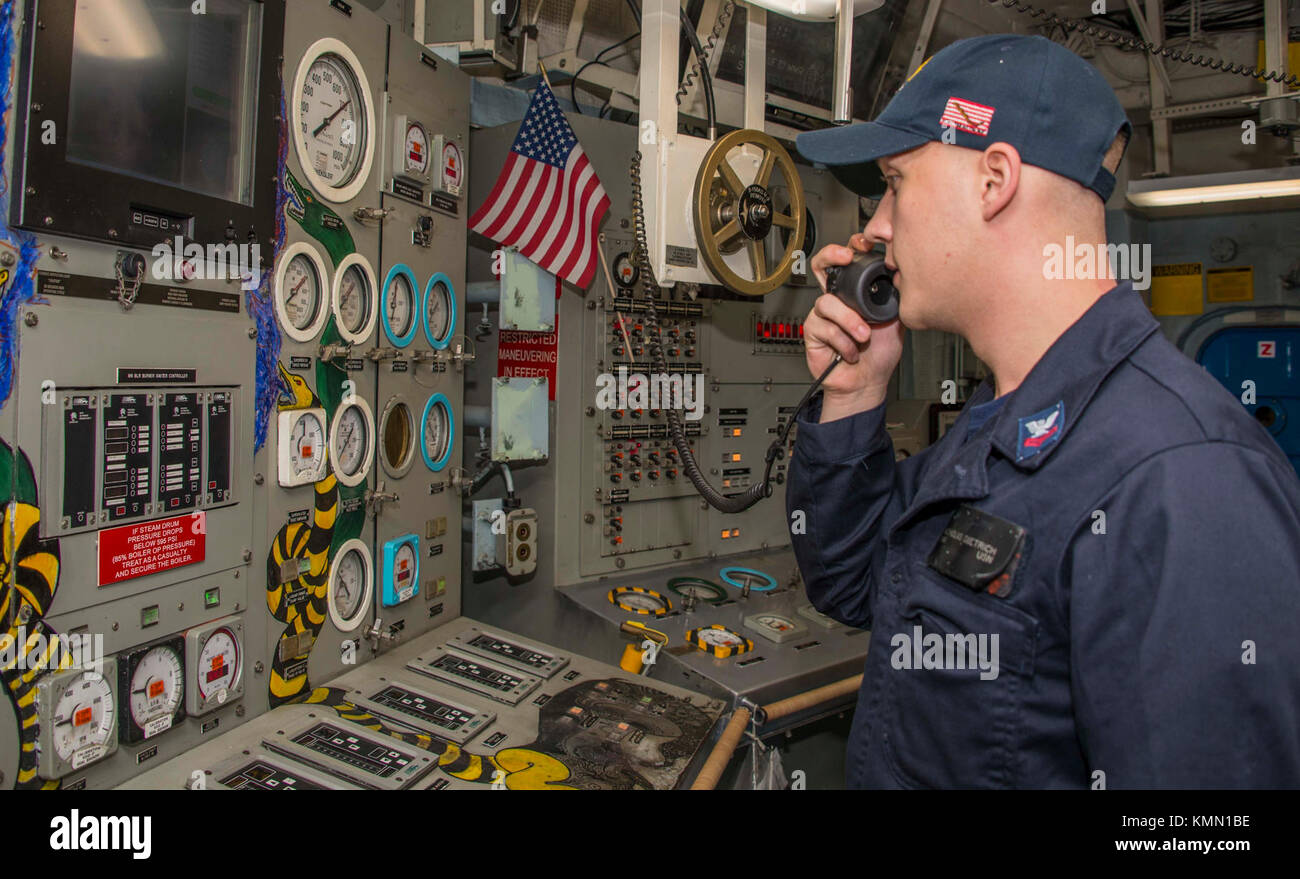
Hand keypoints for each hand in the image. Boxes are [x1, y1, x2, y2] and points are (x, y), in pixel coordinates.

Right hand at [805, 235, 904, 420]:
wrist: (867, 382)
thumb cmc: (879, 353)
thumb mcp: (895, 319)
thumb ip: (893, 296)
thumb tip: (900, 273)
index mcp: (856, 292)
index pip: (848, 260)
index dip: (853, 245)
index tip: (866, 243)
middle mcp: (837, 299)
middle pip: (821, 264)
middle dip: (831, 255)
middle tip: (846, 257)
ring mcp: (823, 315)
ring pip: (828, 302)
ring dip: (850, 321)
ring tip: (864, 336)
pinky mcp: (812, 332)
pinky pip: (824, 328)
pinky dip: (843, 342)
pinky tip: (851, 351)